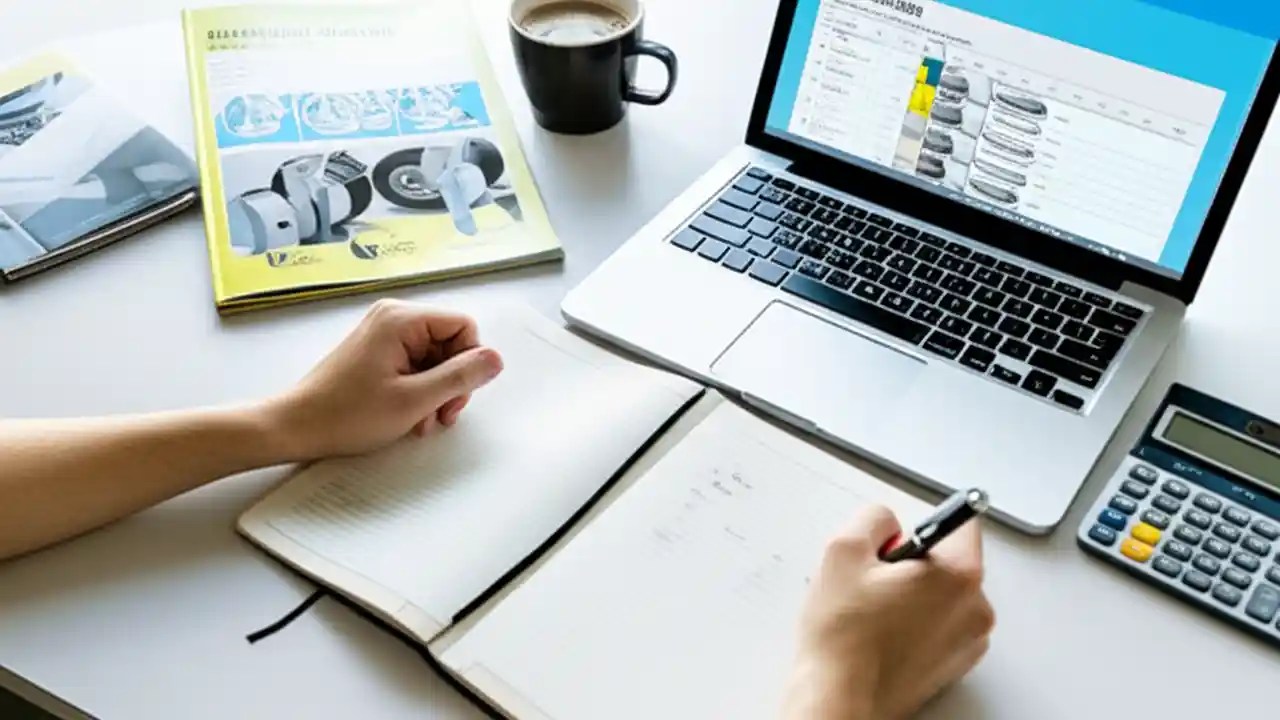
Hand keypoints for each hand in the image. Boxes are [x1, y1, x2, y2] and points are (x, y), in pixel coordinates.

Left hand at [264, 299, 503, 460]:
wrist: (296, 426)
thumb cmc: (346, 415)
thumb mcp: (414, 400)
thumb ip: (460, 377)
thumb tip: (495, 359)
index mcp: (401, 319)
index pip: (463, 326)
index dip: (469, 363)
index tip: (455, 396)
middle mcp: (393, 318)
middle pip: (451, 343)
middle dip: (451, 382)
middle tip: (440, 415)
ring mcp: (383, 334)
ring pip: (435, 358)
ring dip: (436, 392)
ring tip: (420, 420)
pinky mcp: (377, 351)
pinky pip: (416, 364)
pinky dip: (419, 391)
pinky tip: (409, 415)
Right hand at [783, 506, 993, 719]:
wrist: (840, 699)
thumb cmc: (844, 639)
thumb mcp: (844, 551)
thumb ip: (873, 518)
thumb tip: (886, 522)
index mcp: (959, 576)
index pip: (961, 522)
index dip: (921, 522)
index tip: (901, 535)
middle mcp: (974, 609)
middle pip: (949, 561)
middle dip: (912, 562)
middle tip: (874, 580)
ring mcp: (967, 641)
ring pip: (942, 594)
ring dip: (913, 594)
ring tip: (873, 611)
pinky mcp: (953, 665)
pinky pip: (939, 625)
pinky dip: (915, 623)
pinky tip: (881, 632)